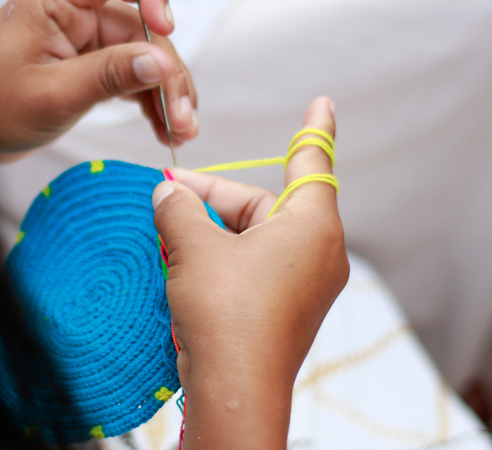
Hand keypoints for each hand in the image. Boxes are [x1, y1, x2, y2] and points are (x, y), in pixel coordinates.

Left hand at [0, 0, 197, 159]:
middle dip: (167, 69)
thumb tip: (161, 61)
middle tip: (183, 113)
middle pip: (138, 25)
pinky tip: (164, 126)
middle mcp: (70, 12)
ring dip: (165, 89)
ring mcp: (80, 39)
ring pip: (141, 54)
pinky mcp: (85, 65)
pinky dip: (148, 98)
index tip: (165, 29)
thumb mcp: (52, 94)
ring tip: (181, 128)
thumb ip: (108, 75)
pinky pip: (129, 73)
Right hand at [151, 97, 347, 449]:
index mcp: (311, 225)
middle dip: (213, 198)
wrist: (234, 390)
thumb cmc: (225, 313)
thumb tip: (168, 193)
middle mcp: (317, 252)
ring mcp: (303, 285)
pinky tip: (184, 266)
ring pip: (252, 238)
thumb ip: (179, 208)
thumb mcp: (193, 247)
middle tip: (168, 196)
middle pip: (263, 205)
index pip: (311, 161)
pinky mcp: (285, 310)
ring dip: (210, 233)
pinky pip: (253, 268)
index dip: (314, 129)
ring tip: (170, 237)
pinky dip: (220, 261)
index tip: (322, 102)